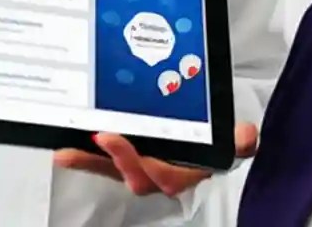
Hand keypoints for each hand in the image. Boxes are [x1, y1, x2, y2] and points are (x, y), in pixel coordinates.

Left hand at [53, 122, 258, 197]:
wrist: (208, 139)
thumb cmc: (214, 142)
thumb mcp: (232, 141)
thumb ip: (239, 141)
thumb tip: (246, 136)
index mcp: (186, 172)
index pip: (166, 176)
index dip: (144, 165)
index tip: (125, 146)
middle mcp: (160, 174)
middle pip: (135, 174)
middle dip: (116, 159)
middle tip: (99, 136)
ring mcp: (140, 168)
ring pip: (114, 170)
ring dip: (90, 161)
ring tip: (67, 150)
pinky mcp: (123, 160)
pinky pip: (102, 162)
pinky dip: (84, 157)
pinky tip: (65, 149)